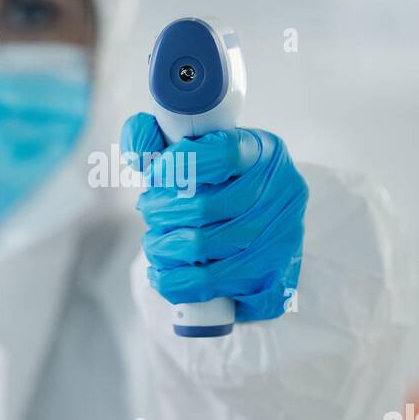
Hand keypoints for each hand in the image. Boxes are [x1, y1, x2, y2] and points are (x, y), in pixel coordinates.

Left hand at [120, 112, 307, 321]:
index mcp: (264, 154)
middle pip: (203, 207)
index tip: (154, 173)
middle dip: (159, 210)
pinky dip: (172, 281)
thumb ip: (160, 135)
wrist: (273, 225)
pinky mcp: (269, 279)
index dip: (178, 165)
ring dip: (160, 246)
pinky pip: (208, 285)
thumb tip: (139, 156)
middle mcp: (279, 195)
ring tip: (153, 241)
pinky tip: (160, 272)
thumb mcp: (206, 144)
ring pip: (200, 247)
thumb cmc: (228, 180)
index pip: (223, 154)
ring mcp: (277, 241)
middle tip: (147, 208)